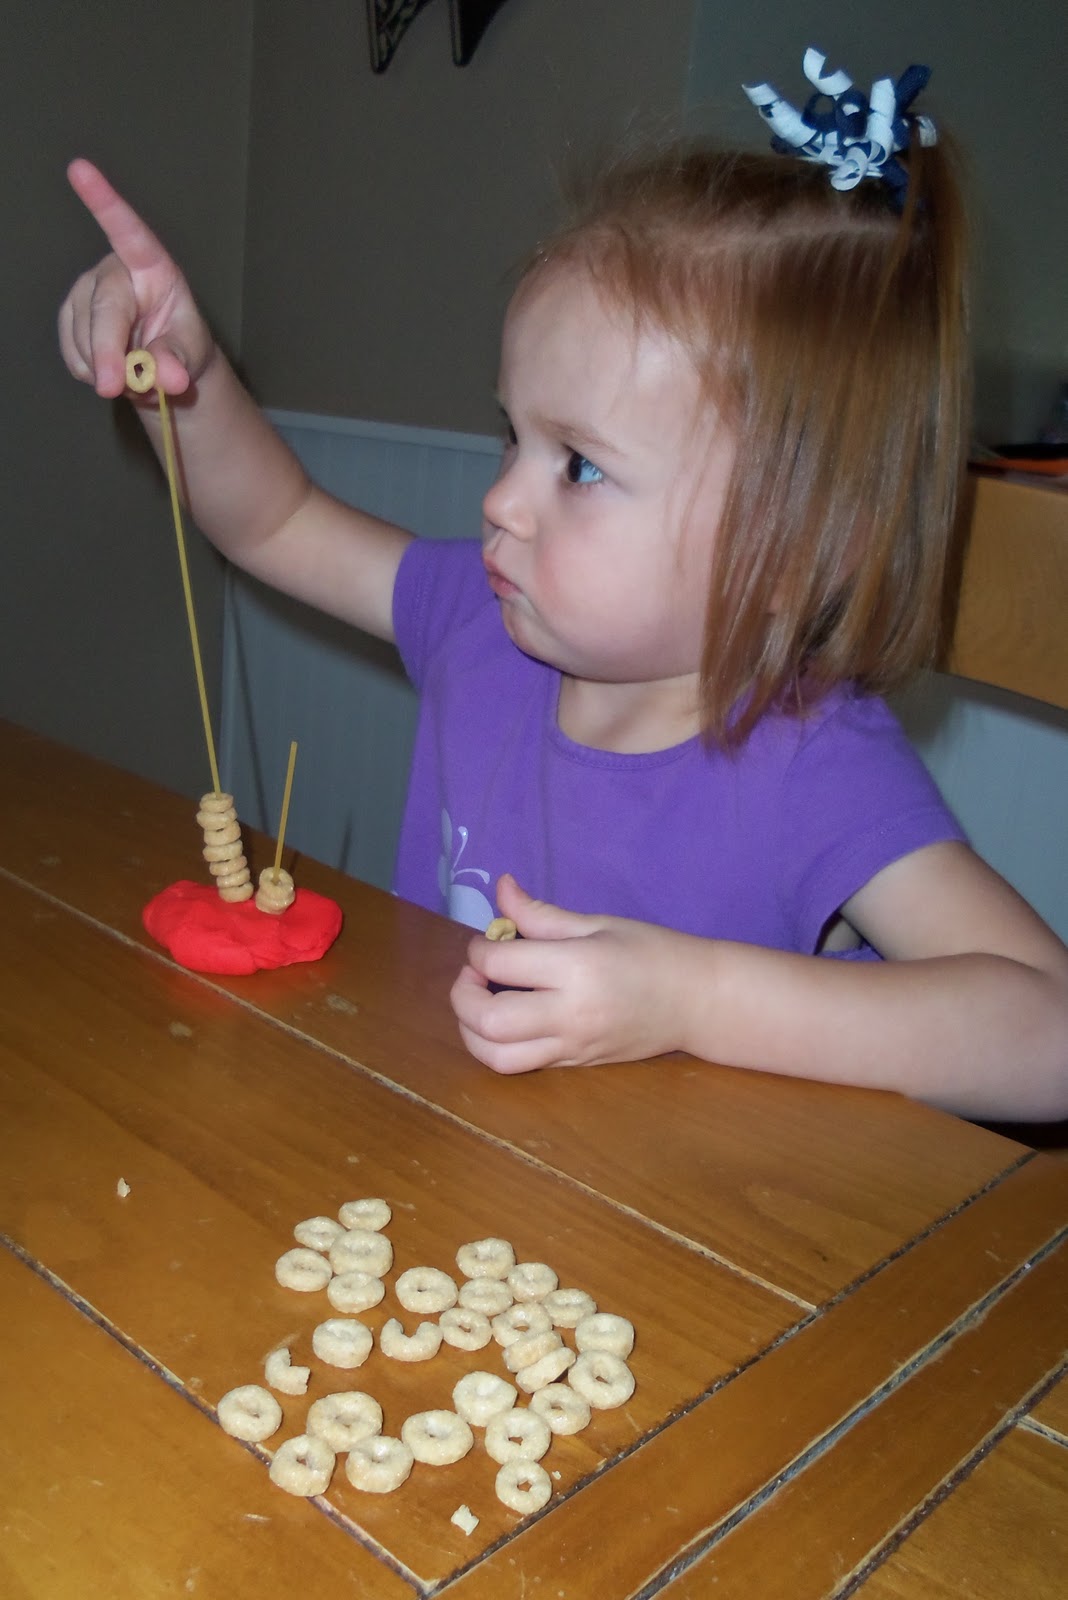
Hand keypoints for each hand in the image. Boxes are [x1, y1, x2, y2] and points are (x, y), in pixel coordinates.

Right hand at [58, 159, 214, 398]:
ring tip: (134, 378)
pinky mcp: (70, 320)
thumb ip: (178, 361)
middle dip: (106, 351)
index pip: (128, 230)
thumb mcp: (191, 354)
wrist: (165, 366)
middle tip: (113, 389)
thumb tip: (168, 377)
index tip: (79, 168)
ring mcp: (87, 295)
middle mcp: (114, 273)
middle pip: (103, 308)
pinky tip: (110, 373)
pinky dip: (91, 373)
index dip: (104, 201)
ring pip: (84, 335)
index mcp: (151, 266)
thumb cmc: (182, 345)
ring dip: (106, 368)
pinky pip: (73, 353)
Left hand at [450, 874, 688, 1072]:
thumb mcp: (598, 923)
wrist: (698, 1001)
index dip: (479, 949)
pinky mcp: (575, 1065)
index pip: (499, 964)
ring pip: (496, 1057)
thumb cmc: (652, 952)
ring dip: (471, 1031)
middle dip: (462, 996)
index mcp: (576, 968)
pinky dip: (498, 1045)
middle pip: (487, 1021)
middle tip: (473, 975)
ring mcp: (571, 1046)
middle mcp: (569, 1014)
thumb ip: (541, 914)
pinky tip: (506, 1020)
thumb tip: (500, 888)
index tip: (488, 940)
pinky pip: (521, 1065)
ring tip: (480, 1004)